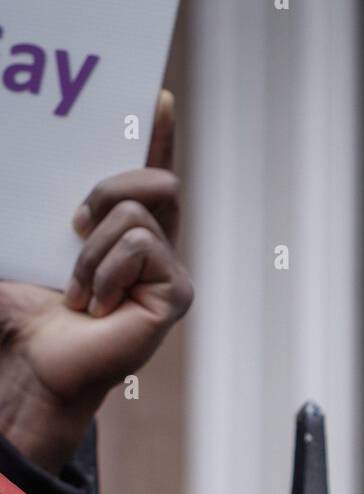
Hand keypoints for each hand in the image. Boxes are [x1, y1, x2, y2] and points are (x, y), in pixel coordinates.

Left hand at [0, 89, 192, 472]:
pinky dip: (107, 272)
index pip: (145, 175)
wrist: (34, 359)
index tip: (156, 99)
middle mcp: (154, 247)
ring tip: (80, 293)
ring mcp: (168, 270)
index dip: (156, 136)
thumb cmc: (28, 310)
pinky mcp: (176, 292)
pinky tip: (100, 308)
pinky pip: (142, 245)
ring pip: (136, 213)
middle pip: (155, 178)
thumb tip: (22, 174)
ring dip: (91, 251)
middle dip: (108, 188)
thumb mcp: (25, 240)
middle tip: (71, 223)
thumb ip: (32, 205)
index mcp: (122, 232)